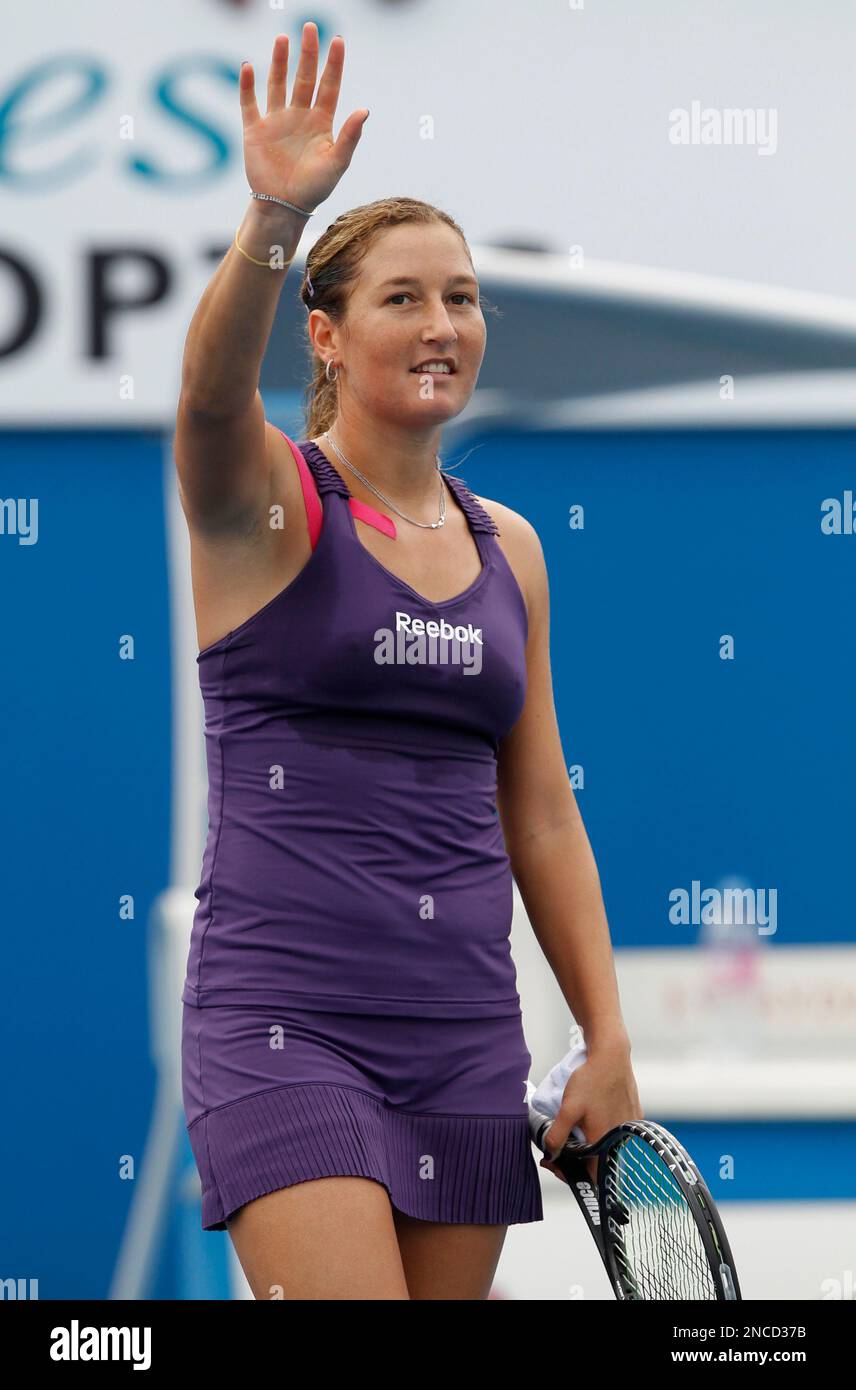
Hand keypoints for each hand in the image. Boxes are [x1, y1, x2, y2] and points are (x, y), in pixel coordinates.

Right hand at [239, 23, 368, 213]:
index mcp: (321, 123)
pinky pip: (249, 103)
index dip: (334, 64)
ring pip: (278, 84)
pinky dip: (247, 86)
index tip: (338, 41)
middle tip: (310, 27)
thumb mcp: (337, 163)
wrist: (284, 207)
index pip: (329, 86)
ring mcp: (276, 122)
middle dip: (308, 54)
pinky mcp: (255, 131)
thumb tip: (365, 110)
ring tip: (283, 39)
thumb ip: (350, 136)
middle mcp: (299, 117)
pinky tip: (249, 66)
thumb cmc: (314, 189)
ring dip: (280, 62)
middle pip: (304, 78)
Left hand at [540, 1041, 642, 1187]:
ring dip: (589, 1145)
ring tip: (573, 1132)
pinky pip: (615, 1134)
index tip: (554, 1162)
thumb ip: (558, 1136)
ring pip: (606, 1148)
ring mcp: (628, 1130)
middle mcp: (619, 1141)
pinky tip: (590, 1120)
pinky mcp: (634, 1119)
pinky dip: (601, 1132)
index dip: (570, 1174)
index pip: (589, 1177)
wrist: (612, 1056)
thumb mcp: (568, 1108)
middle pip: (597, 1163)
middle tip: (558, 1147)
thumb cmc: (590, 1081)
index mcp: (604, 1144)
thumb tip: (551, 1155)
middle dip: (576, 1159)